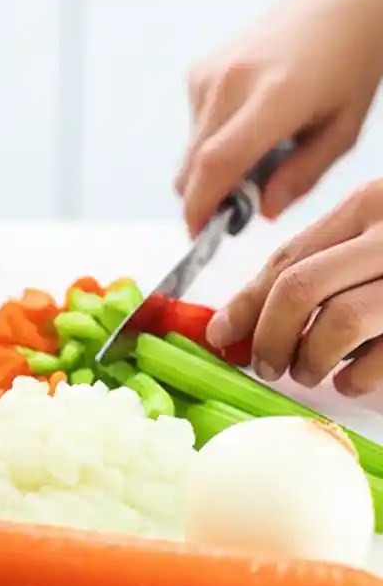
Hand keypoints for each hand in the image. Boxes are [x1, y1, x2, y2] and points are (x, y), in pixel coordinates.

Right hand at [175, 0, 382, 236]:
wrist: (339, 3)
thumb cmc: (350, 66)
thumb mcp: (344, 129)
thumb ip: (303, 175)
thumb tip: (263, 211)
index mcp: (274, 97)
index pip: (218, 164)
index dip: (201, 208)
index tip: (200, 236)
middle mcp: (230, 83)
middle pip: (193, 165)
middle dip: (204, 197)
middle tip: (236, 208)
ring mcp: (208, 74)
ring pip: (190, 150)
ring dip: (212, 167)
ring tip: (257, 153)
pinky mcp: (198, 71)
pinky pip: (193, 125)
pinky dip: (212, 138)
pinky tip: (248, 122)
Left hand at [205, 180, 382, 396]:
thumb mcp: (372, 240)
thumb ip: (317, 266)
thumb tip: (235, 322)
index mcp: (368, 205)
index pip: (285, 257)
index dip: (243, 303)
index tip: (219, 337)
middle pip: (299, 288)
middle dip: (267, 335)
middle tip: (264, 364)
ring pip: (338, 322)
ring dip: (308, 359)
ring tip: (308, 372)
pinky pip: (380, 358)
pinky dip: (355, 378)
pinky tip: (351, 381)